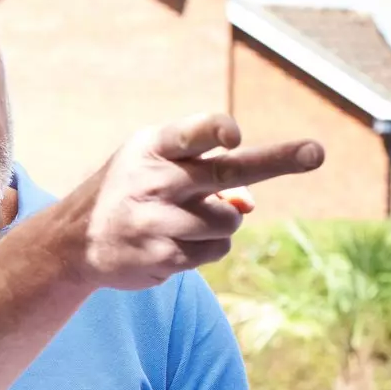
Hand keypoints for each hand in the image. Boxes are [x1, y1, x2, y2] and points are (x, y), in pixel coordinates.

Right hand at [59, 112, 321, 290]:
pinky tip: (174, 242)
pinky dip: (206, 246)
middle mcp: (155, 182)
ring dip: (223, 221)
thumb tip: (250, 203)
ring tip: (188, 220)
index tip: (233, 136)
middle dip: (279, 161)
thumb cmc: (131, 190)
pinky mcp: (163, 257)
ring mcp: (157, 222)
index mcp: (153, 148)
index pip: (194, 133)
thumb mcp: (159, 167)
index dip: (217, 132)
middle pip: (228, 172)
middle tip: (316, 152)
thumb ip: (207, 173)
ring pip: (229, 221)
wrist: (74, 241)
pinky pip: (215, 251)